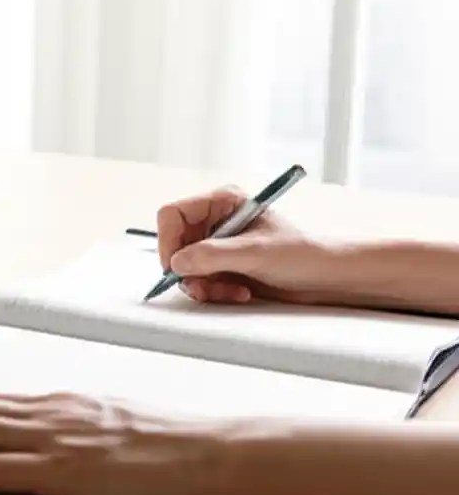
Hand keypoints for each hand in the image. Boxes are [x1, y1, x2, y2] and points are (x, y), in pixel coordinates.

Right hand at [157, 186, 335, 304]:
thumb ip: (212, 255)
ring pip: (184, 266)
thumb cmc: (301, 254)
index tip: (175, 266)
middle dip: (187, 269)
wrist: (325, 278)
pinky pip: (198, 280)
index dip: (168, 240)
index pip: (173, 214)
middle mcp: (216, 220)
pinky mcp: (222, 265)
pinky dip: (212, 291)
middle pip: (175, 243)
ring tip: (229, 291)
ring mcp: (218, 244)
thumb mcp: (254, 253)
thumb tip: (176, 262)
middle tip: (203, 286)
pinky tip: (237, 292)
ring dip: (202, 285)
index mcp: (222, 202)